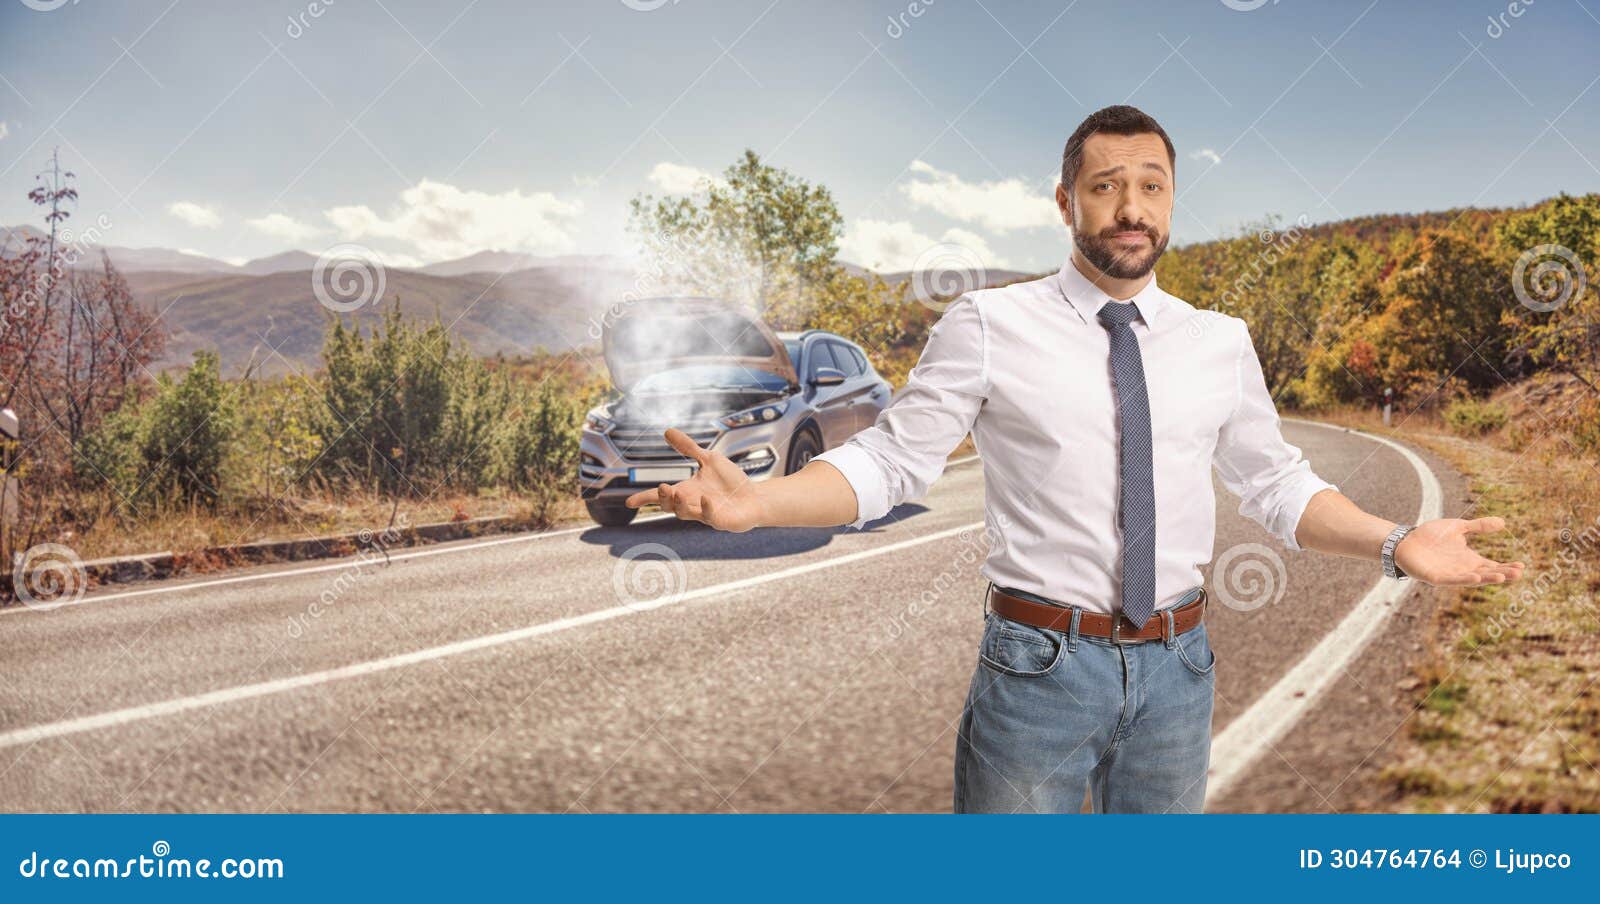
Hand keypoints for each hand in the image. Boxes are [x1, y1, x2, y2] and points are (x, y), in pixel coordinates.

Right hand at [623, 428, 764, 531]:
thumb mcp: (708, 460)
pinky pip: (710, 517)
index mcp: (686, 491)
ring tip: (677, 493)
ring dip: (680, 504)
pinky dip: (707, 509)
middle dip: (663, 498)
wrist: (754, 497)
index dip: (645, 499)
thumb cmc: (730, 482)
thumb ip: (688, 448)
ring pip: (686, 514)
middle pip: (670, 506)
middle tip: (662, 486)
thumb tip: (667, 430)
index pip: (661, 497)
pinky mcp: (721, 521)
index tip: (629, 502)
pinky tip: (707, 499)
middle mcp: (692, 505)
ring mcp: (706, 515)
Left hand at [1394, 516, 1525, 585]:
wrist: (1405, 540)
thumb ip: (1479, 526)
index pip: (1492, 565)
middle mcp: (1462, 569)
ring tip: (1502, 576)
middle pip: (1486, 574)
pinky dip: (1464, 579)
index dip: (1507, 567)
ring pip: (1472, 579)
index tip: (1522, 566)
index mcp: (1469, 560)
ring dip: (1487, 579)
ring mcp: (1449, 574)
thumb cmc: (1430, 536)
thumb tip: (1503, 522)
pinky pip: (1452, 580)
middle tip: (1519, 573)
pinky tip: (1476, 577)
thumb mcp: (1458, 527)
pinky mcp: (1435, 578)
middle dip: (1502, 574)